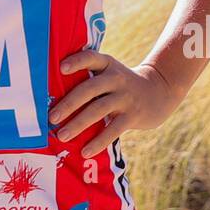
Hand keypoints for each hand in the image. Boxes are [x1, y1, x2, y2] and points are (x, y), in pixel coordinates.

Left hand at [48, 51, 180, 158]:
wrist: (159, 91)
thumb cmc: (121, 84)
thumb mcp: (109, 72)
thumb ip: (89, 78)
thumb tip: (53, 97)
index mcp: (107, 64)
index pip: (90, 57)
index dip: (76, 61)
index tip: (61, 68)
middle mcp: (116, 78)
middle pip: (89, 89)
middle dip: (69, 104)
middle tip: (51, 117)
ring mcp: (125, 97)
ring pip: (98, 110)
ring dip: (78, 124)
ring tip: (62, 136)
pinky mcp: (132, 115)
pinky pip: (113, 129)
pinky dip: (98, 141)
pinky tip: (85, 151)